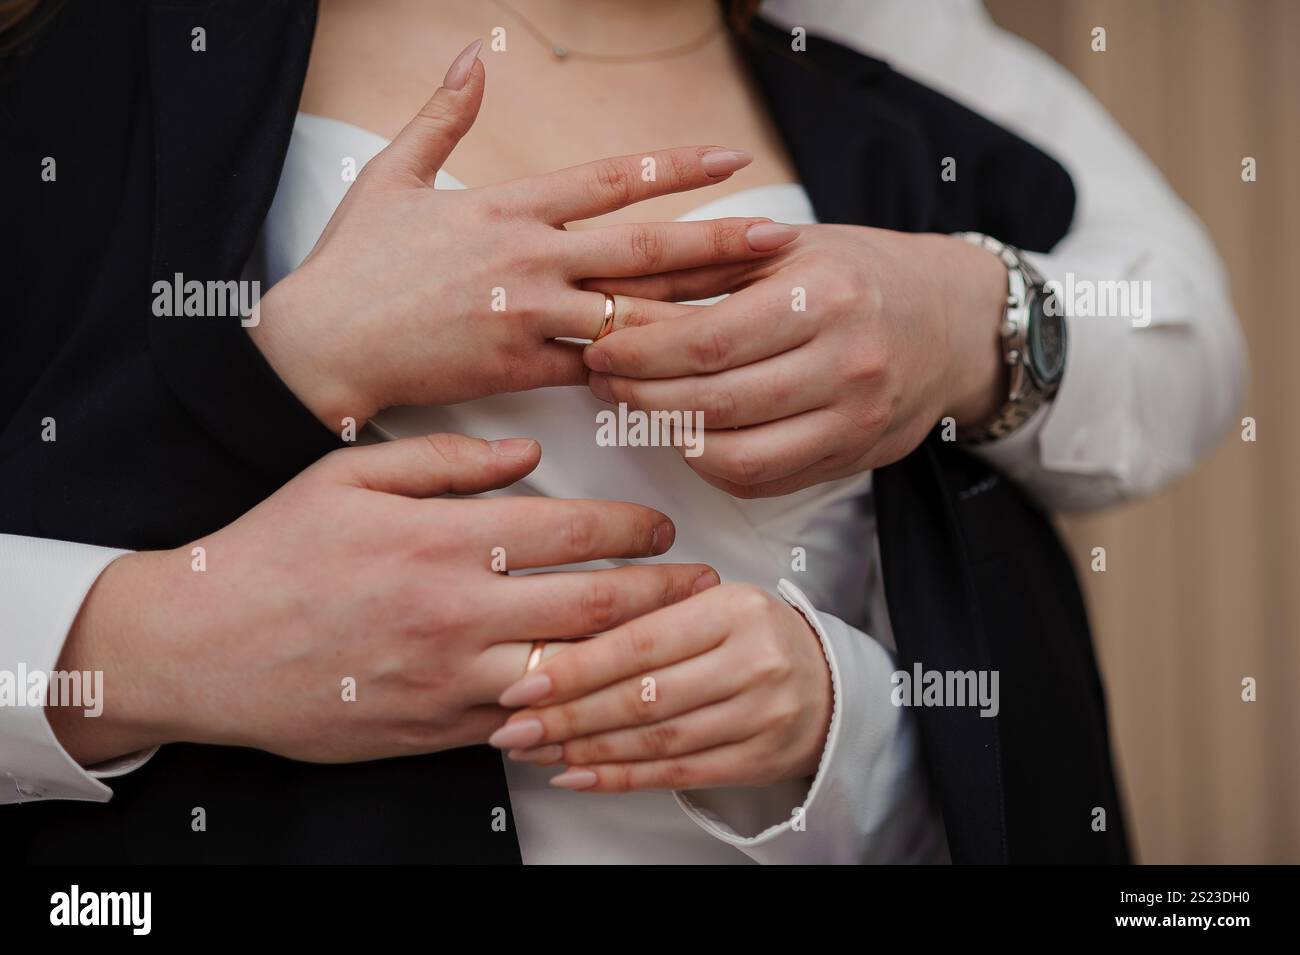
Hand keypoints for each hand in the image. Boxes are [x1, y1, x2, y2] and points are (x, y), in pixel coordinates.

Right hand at [46, 434, 718, 765]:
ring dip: (636, 657)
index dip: (633, 529)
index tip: (663, 527)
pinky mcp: (437, 728)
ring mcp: (450, 679)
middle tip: (703, 584)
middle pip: (592, 605)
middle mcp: (457, 612)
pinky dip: (574, 711)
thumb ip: (444, 460)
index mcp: (441, 540)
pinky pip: (528, 725)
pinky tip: (607, 696)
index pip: (571, 530)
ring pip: (573, 673)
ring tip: (678, 641)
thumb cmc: (273, 553)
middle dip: (662, 594)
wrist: (203, 647)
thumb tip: (528, 454)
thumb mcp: (347, 475)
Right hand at [249, 40, 797, 432]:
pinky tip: (692, 375)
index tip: (730, 160)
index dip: (676, 168)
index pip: (611, 180)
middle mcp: (530, 258)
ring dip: (700, 311)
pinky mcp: (520, 370)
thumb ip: (442, 116)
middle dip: (717, 241)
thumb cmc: (355, 264)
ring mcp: (529, 316)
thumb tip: (469, 55)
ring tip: (758, 309)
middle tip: (778, 238)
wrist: (321, 346)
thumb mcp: (392, 174)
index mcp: (508, 206)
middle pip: (644, 247)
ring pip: (633, 314)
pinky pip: (598, 372)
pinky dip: (644, 373)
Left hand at [486, 583, 831, 792]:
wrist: (828, 682)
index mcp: (734, 610)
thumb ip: (649, 620)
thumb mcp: (711, 606)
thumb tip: (556, 643)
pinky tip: (578, 774)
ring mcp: (760, 715)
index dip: (576, 667)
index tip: (523, 684)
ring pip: (656, 739)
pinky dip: (621, 777)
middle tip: (513, 727)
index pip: (641, 643)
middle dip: (567, 715)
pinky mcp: (759, 759)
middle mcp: (752, 662)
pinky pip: (677, 773)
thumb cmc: (752, 637)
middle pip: (643, 697)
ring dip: (585, 749)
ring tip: (535, 750)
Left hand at [581, 225, 1009, 496]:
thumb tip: (611, 295)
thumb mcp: (783, 247)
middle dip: (643, 395)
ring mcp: (855, 421)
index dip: (639, 353)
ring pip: (737, 456)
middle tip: (604, 380)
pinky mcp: (853, 458)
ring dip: (672, 438)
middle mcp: (848, 363)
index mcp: (825, 295)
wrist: (951, 321)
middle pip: (715, 403)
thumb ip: (697, 270)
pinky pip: (764, 481)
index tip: (598, 346)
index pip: (707, 342)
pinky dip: (712, 464)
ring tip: (641, 408)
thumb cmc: (857, 274)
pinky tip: (688, 434)